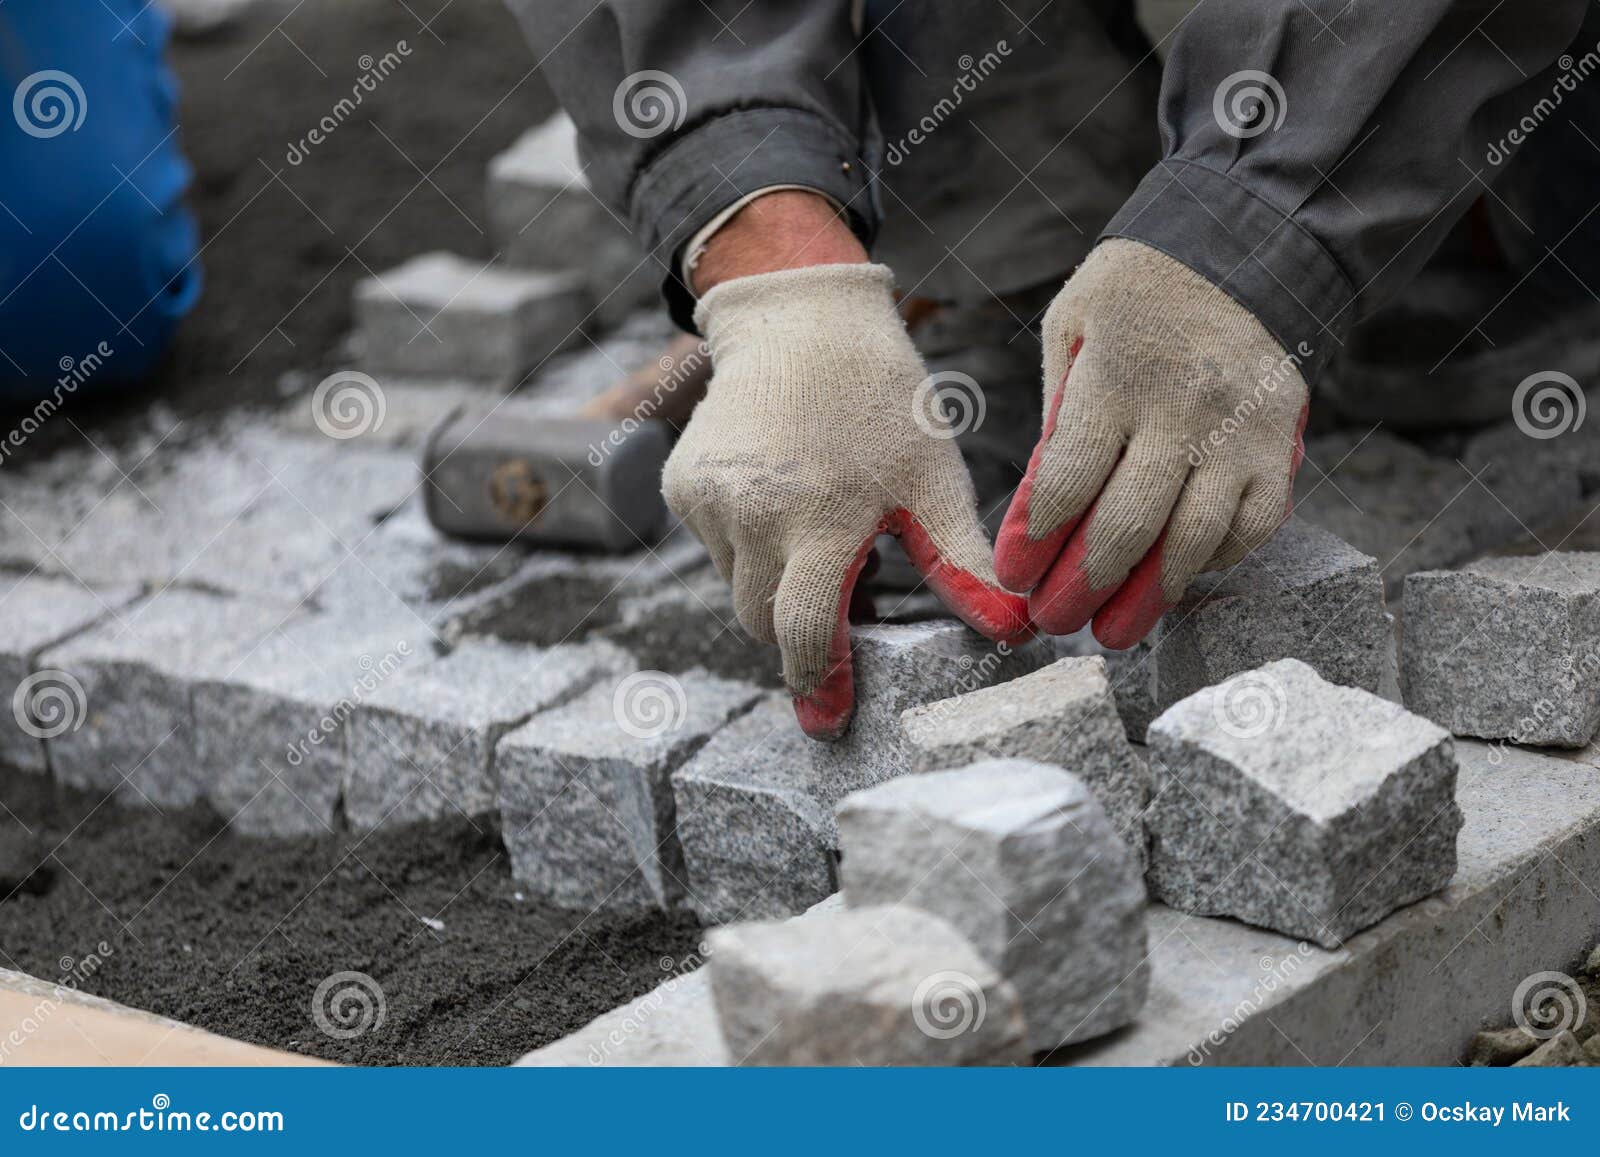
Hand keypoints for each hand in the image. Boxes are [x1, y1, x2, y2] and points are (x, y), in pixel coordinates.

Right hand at [663, 262, 1028, 738]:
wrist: (802, 319)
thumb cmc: (882, 399)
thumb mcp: (933, 477)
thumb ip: (962, 562)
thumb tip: (1012, 632)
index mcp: (820, 516)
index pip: (805, 629)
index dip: (818, 681)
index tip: (828, 721)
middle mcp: (752, 512)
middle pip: (766, 621)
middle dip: (802, 629)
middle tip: (847, 599)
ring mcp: (709, 499)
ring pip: (740, 585)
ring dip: (778, 583)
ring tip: (821, 530)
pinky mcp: (684, 484)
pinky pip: (716, 547)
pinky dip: (749, 546)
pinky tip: (785, 499)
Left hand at [995, 239, 1308, 647]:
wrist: (1234, 254)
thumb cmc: (1130, 299)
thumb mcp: (1071, 331)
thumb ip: (1058, 417)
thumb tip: (1039, 513)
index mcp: (1115, 379)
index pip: (1066, 482)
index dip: (1036, 542)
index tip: (1015, 578)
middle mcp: (1181, 411)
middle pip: (1127, 525)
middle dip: (1083, 586)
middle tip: (1056, 621)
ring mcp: (1239, 433)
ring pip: (1193, 540)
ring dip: (1148, 598)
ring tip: (1114, 631)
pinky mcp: (1282, 445)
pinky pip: (1252, 526)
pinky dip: (1213, 561)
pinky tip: (1178, 580)